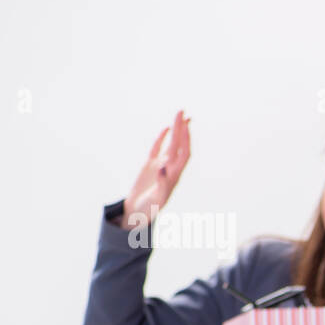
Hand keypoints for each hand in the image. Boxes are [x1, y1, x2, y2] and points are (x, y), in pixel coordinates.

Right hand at [118, 111, 190, 229]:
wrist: (138, 212)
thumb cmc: (149, 209)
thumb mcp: (157, 198)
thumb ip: (162, 183)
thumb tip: (164, 167)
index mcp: (174, 175)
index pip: (184, 153)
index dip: (186, 139)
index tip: (186, 125)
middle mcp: (170, 168)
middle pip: (179, 145)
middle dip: (182, 129)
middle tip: (183, 112)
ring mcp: (160, 165)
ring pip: (170, 144)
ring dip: (175, 130)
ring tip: (180, 115)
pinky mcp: (150, 166)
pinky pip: (157, 148)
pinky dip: (162, 138)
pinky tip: (166, 128)